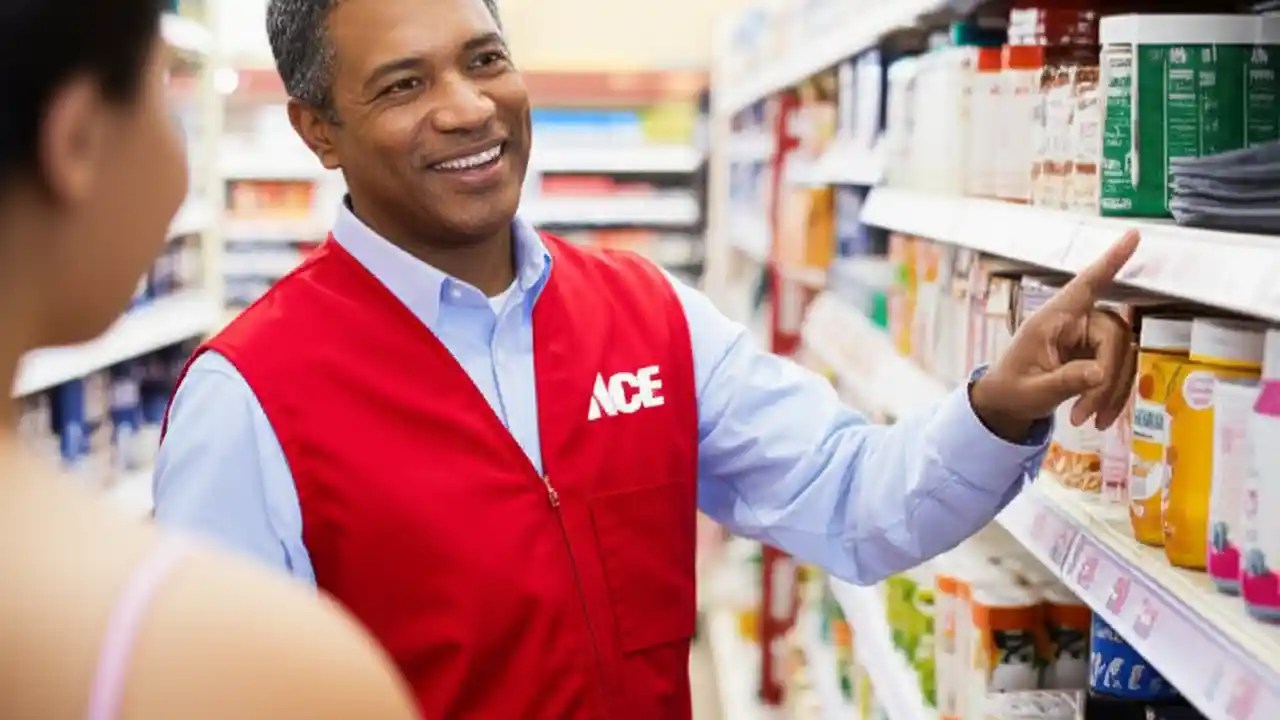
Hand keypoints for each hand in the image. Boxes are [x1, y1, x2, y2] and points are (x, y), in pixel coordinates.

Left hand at [971, 231, 1140, 441]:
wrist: (1006, 404)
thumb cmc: (1011, 390)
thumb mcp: (1031, 391)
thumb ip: (1064, 381)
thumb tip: (1099, 373)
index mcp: (1051, 319)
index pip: (1085, 285)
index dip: (1110, 262)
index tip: (1132, 236)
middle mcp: (1074, 323)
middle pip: (1114, 336)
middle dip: (1107, 378)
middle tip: (1088, 414)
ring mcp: (1088, 339)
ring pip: (1122, 357)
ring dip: (1111, 393)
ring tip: (1088, 420)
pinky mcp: (1097, 356)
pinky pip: (1118, 371)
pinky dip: (1112, 396)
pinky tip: (1098, 417)